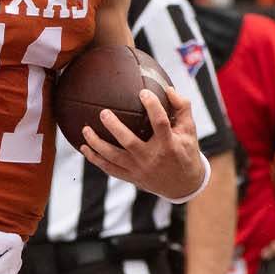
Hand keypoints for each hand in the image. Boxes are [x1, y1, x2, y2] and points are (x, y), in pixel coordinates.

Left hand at [80, 86, 203, 200]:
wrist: (183, 185)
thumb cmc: (186, 151)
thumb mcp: (190, 130)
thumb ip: (182, 107)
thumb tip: (168, 88)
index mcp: (168, 144)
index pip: (160, 123)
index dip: (152, 107)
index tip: (143, 92)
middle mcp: (152, 158)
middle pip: (129, 142)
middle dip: (114, 127)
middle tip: (103, 113)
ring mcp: (139, 169)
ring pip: (113, 157)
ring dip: (97, 144)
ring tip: (85, 129)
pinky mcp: (131, 177)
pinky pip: (109, 168)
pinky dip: (95, 159)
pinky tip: (84, 147)